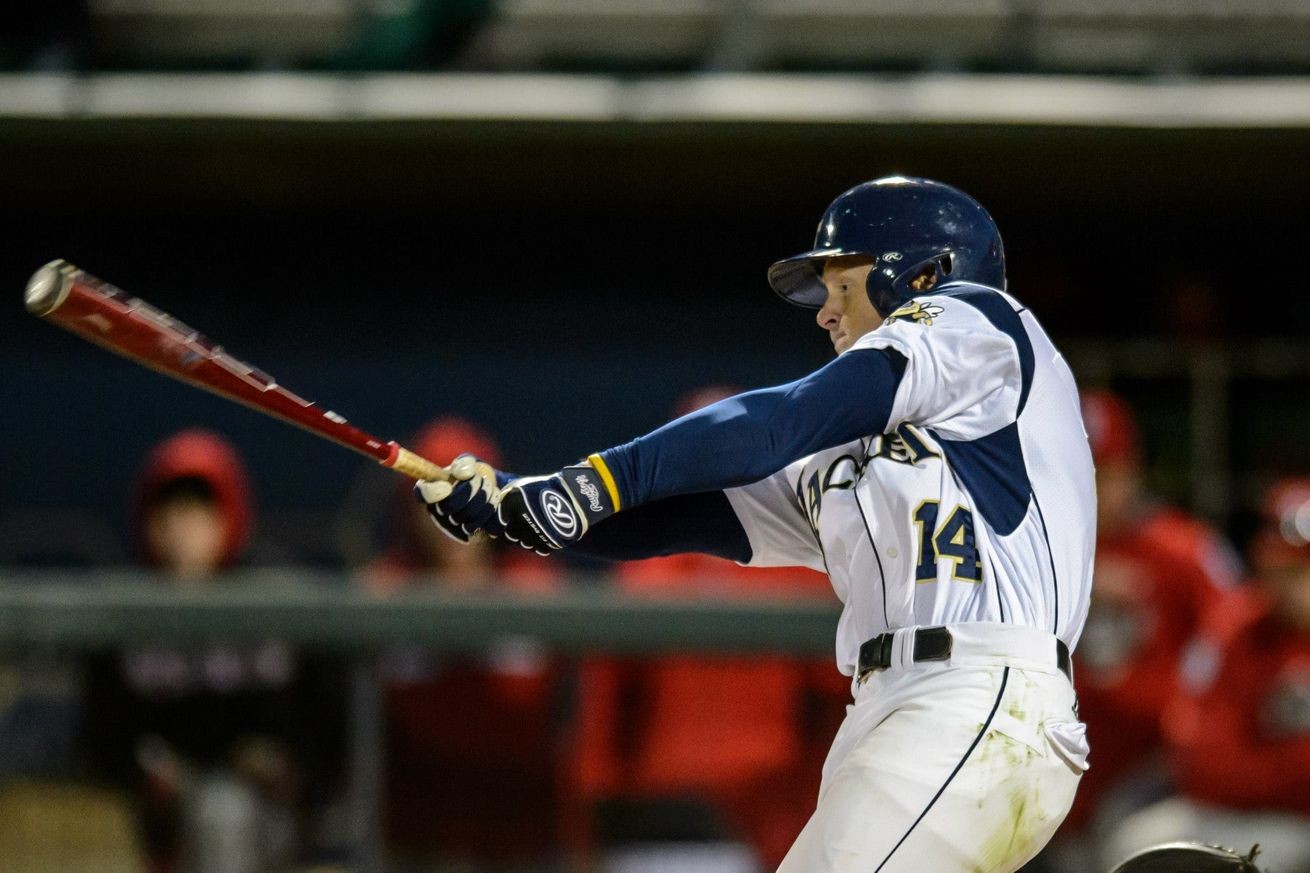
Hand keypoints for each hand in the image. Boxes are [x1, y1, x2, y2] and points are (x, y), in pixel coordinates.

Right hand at [414, 454, 509, 542]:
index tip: (447, 486)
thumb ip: (464, 463)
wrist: (485, 491)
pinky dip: (489, 508)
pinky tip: (491, 500)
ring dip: (484, 496)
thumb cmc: (471, 474)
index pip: (423, 493)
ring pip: (467, 514)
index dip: (433, 492)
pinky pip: (478, 523)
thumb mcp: (467, 463)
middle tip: (480, 479)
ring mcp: (449, 525)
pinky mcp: (465, 534)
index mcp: (430, 489)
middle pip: (450, 505)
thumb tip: (464, 473)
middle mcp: (436, 509)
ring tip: (488, 486)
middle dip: (471, 488)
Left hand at [496, 463, 616, 554]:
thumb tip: (496, 519)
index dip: (503, 524)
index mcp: (511, 503)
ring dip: (528, 537)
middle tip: (526, 522)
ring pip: (524, 544)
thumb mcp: (520, 487)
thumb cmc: (545, 490)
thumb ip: (504, 501)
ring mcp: (533, 534)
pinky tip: (545, 531)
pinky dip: (540, 542)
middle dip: (515, 531)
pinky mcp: (547, 544)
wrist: (575, 495)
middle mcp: (519, 520)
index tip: (509, 521)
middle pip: (510, 536)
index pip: (498, 525)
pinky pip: (538, 548)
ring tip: (538, 525)